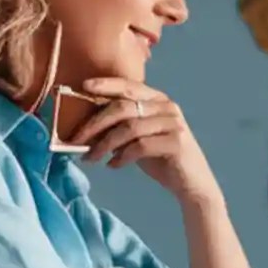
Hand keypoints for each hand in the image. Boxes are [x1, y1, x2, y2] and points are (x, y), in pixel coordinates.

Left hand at [70, 78, 220, 202]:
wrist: (192, 184)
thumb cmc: (161, 158)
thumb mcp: (138, 138)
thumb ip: (120, 128)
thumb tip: (86, 128)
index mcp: (158, 99)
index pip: (129, 85)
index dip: (106, 84)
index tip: (83, 85)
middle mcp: (167, 107)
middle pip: (123, 107)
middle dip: (95, 123)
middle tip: (76, 139)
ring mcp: (173, 124)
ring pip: (129, 128)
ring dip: (104, 144)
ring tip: (90, 158)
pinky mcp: (176, 143)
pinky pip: (140, 146)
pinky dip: (122, 157)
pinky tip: (113, 165)